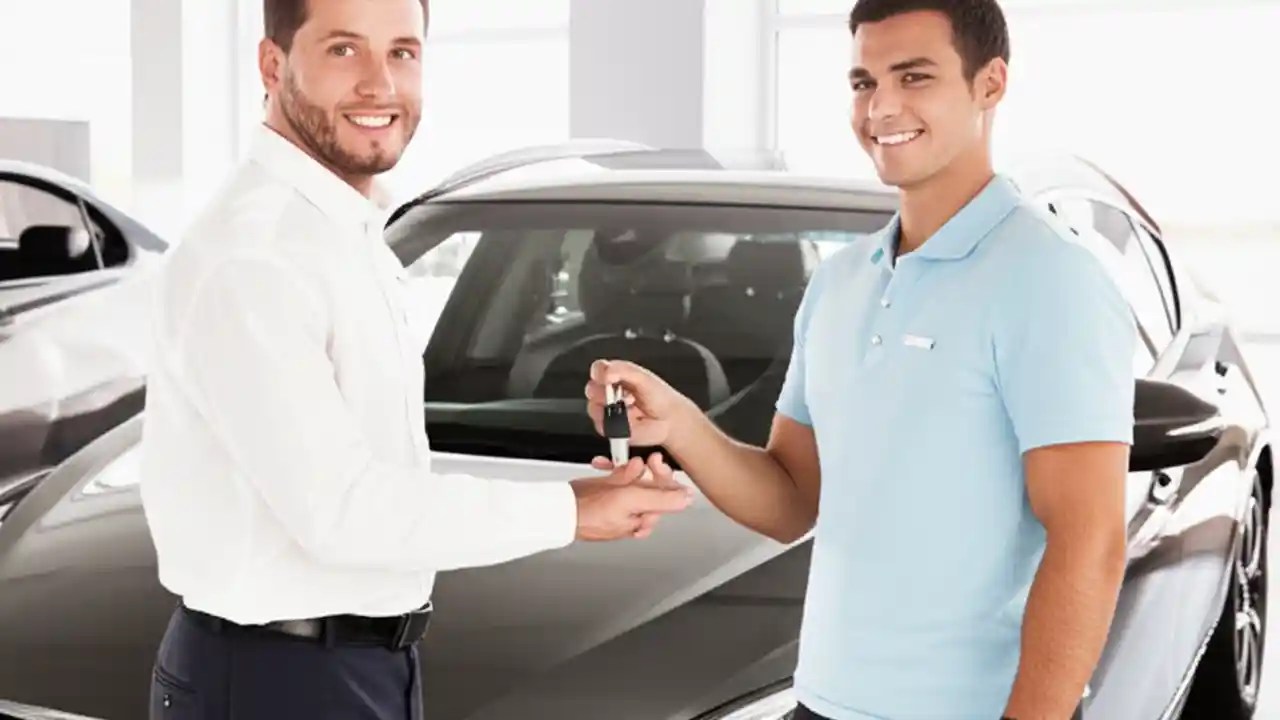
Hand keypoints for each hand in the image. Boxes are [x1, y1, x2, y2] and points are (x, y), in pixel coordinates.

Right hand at [572, 454, 692, 540]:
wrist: (560, 509)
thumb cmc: (591, 513)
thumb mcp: (632, 501)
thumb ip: (662, 499)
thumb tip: (688, 499)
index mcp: (646, 516)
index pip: (666, 492)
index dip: (662, 474)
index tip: (655, 460)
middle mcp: (636, 510)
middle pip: (650, 482)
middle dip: (640, 469)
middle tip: (632, 461)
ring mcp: (622, 501)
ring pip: (633, 476)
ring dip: (623, 466)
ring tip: (611, 465)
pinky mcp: (608, 493)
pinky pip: (616, 475)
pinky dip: (610, 468)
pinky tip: (603, 466)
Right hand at [585, 359, 697, 448]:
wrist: (669, 419)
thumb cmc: (658, 397)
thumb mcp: (643, 377)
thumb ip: (623, 371)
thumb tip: (606, 372)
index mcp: (614, 375)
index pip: (597, 370)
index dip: (599, 373)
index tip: (609, 378)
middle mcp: (608, 392)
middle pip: (591, 389)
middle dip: (604, 393)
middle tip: (622, 394)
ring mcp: (607, 410)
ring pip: (594, 408)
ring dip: (612, 408)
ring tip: (630, 407)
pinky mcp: (609, 428)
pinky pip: (603, 426)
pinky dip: (617, 423)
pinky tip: (630, 419)